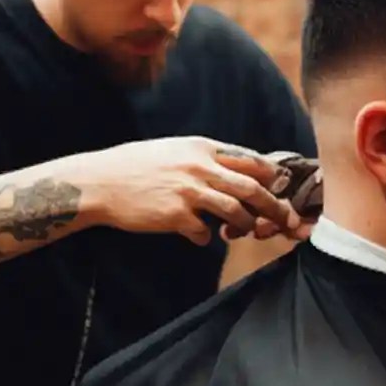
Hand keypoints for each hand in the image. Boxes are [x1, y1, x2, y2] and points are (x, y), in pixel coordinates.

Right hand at [67, 136, 303, 245]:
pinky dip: (206, 237)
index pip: (249, 160)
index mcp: (201, 148)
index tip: (281, 187)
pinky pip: (204, 232)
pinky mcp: (176, 216)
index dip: (271, 175)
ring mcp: (189, 192)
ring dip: (246, 225)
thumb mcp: (172, 150)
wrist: (100, 182)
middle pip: (252, 187)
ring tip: (245, 231)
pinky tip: (199, 237)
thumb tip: (230, 171)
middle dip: (274, 205)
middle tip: (286, 219)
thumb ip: (201, 158)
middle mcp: (199, 167)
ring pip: (236, 211)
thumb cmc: (133, 165)